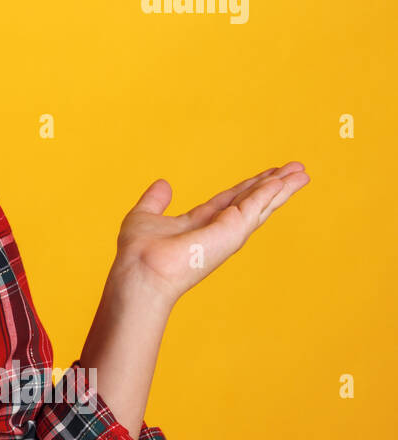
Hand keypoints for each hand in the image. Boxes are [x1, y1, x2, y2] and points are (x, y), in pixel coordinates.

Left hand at [109, 162, 310, 307]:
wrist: (141, 271)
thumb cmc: (138, 252)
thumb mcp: (145, 216)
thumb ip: (155, 200)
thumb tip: (163, 183)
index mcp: (200, 223)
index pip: (230, 200)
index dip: (249, 187)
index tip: (268, 174)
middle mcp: (217, 229)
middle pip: (252, 201)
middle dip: (274, 186)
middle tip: (297, 169)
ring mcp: (227, 232)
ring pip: (260, 204)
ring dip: (281, 188)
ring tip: (302, 173)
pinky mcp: (232, 232)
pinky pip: (254, 207)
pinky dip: (270, 193)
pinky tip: (283, 181)